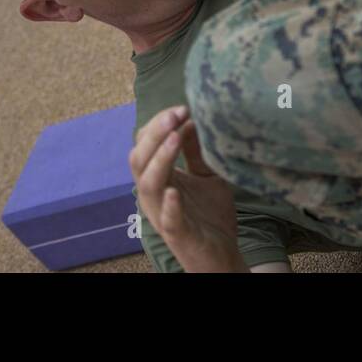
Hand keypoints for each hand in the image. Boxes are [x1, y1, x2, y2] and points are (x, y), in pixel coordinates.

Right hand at [130, 105, 245, 272]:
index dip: (159, 124)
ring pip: (147, 185)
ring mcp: (163, 214)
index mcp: (159, 178)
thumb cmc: (210, 214)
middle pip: (139, 159)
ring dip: (160, 160)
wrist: (222, 255)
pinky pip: (168, 219)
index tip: (183, 107)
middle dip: (155, 134)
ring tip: (175, 137)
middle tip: (176, 114)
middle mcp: (154, 194)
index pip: (145, 144)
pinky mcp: (177, 234)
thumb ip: (196, 150)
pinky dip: (169, 205)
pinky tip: (174, 192)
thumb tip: (192, 117)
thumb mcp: (206, 174)